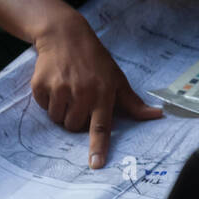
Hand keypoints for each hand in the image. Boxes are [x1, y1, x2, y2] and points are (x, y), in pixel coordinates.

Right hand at [32, 13, 162, 167]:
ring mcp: (59, 88)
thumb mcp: (117, 78)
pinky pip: (43, 106)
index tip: (96, 164)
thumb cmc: (96, 60)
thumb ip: (133, 102)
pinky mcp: (40, 85)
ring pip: (58, 119)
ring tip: (68, 90)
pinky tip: (56, 83)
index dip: (98, 147)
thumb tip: (157, 115)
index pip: (101, 126)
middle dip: (77, 118)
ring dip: (62, 110)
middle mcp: (81, 91)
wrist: (65, 34)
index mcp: (102, 93)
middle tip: (80, 100)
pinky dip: (48, 100)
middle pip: (74, 127)